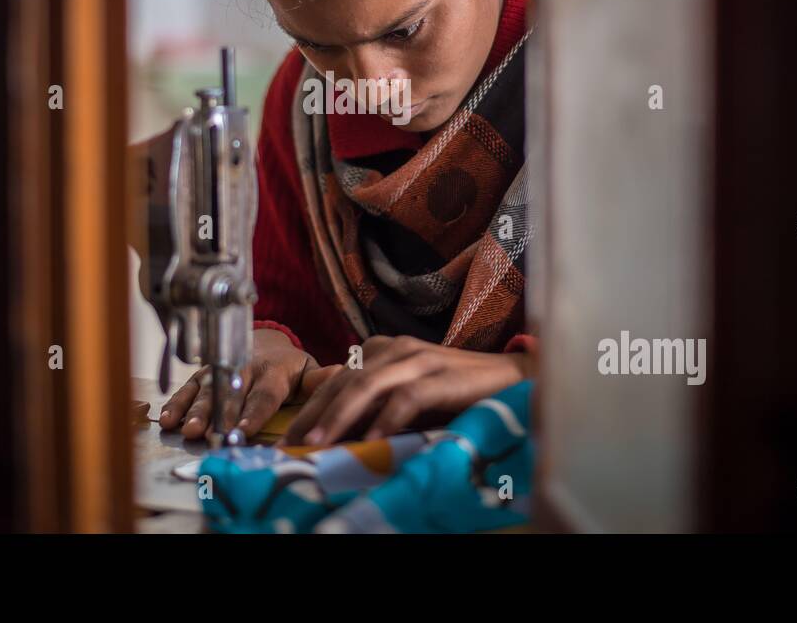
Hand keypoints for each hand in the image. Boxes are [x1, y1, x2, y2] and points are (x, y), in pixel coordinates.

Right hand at [159, 328, 329, 440]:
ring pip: (206, 391)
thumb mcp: (307, 370)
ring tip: (187, 429)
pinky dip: (176, 403)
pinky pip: (188, 389)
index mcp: (273, 370)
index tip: (244, 430)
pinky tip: (167, 420)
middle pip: (230, 395)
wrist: (264, 344)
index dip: (253, 412)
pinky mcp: (204, 375)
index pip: (264, 394)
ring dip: (195, 411)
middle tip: (206, 434)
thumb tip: (341, 372)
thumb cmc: (289, 368)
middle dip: (217, 415)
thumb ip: (319, 379)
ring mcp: (221, 371)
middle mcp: (244, 369)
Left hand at [280, 335, 528, 446]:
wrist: (511, 380)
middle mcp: (394, 348)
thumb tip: (333, 439)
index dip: (308, 410)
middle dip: (314, 417)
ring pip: (366, 386)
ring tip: (319, 446)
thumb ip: (375, 408)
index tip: (286, 441)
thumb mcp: (407, 398)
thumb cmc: (455, 394)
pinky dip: (385, 421)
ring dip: (338, 419)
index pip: (335, 380)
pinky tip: (371, 441)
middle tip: (291, 448)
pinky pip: (405, 398)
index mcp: (381, 350)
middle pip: (342, 382)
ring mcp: (418, 358)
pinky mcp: (441, 375)